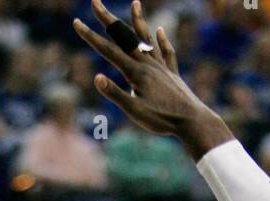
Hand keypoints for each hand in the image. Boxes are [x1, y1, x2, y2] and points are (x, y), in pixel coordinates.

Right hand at [75, 0, 227, 156]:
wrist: (192, 121)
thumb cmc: (162, 120)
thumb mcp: (134, 111)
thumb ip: (115, 94)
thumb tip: (96, 77)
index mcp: (135, 72)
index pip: (107, 50)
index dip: (90, 36)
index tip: (76, 22)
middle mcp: (147, 64)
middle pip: (124, 37)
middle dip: (107, 19)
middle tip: (96, 1)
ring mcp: (161, 67)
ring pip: (146, 39)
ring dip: (138, 21)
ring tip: (135, 2)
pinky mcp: (172, 74)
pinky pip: (166, 52)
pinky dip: (162, 40)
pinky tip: (160, 30)